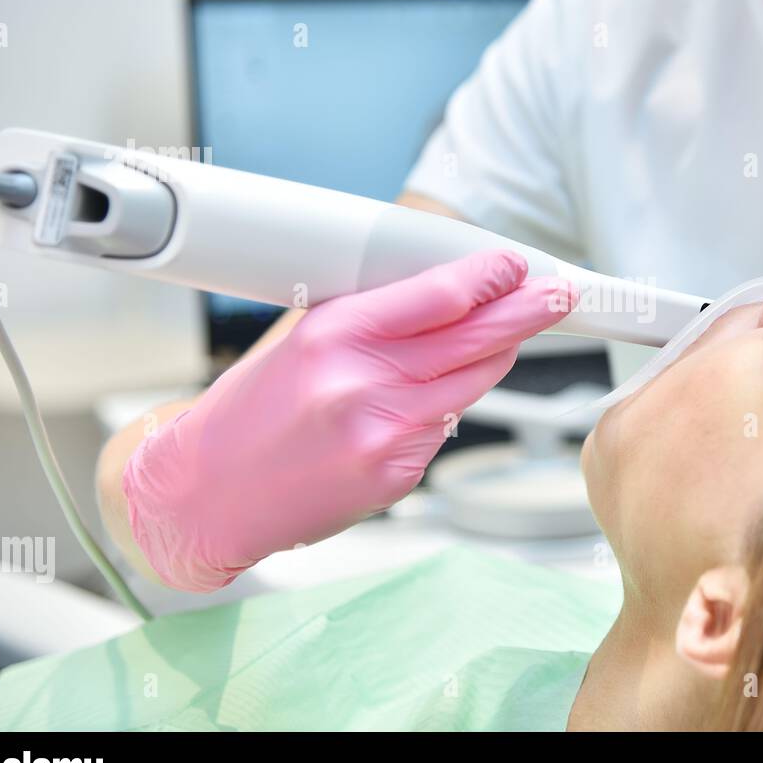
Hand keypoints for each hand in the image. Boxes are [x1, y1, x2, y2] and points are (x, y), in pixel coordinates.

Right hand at [123, 250, 572, 591]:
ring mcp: (386, 435)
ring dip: (495, 356)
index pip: (440, 295)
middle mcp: (364, 383)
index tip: (517, 267)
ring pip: (471, 383)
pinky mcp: (397, 475)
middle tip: (556, 297)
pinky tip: (429, 399)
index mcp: (335, 334)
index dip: (491, 278)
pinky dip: (447, 407)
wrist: (206, 495)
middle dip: (525, 314)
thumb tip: (445, 293)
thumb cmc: (248, 414)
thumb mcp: (300, 341)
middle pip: (475, 339)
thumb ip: (373, 319)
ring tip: (508, 336)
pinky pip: (445, 427)